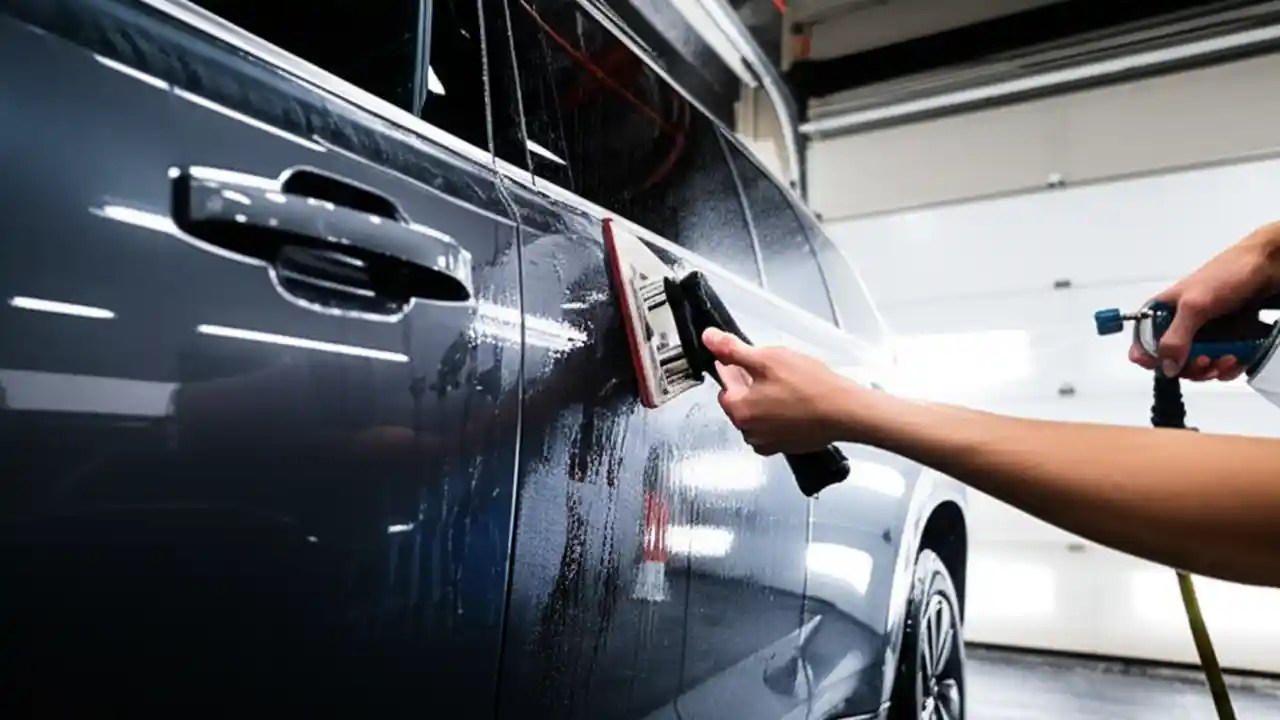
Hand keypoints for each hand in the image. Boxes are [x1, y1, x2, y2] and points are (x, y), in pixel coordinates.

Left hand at [701, 328, 864, 454]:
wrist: (845, 411)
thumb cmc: (809, 386)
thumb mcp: (767, 358)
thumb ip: (733, 349)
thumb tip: (709, 338)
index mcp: (739, 411)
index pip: (725, 388)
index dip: (736, 370)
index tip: (747, 361)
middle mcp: (750, 433)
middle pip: (741, 403)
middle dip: (752, 386)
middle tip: (773, 370)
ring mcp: (770, 444)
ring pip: (759, 416)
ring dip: (767, 401)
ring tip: (787, 385)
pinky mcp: (789, 447)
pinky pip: (776, 428)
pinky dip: (781, 415)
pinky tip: (797, 402)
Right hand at [1132, 222, 1279, 379]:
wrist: (1269, 266)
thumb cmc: (1229, 273)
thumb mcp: (1195, 306)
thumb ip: (1176, 338)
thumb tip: (1166, 366)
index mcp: (1163, 312)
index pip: (1142, 342)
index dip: (1149, 358)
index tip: (1166, 367)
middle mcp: (1179, 323)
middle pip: (1171, 361)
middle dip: (1190, 367)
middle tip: (1205, 361)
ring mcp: (1202, 332)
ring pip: (1196, 365)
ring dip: (1213, 368)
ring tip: (1228, 358)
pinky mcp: (1223, 339)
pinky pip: (1219, 363)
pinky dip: (1228, 367)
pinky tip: (1237, 358)